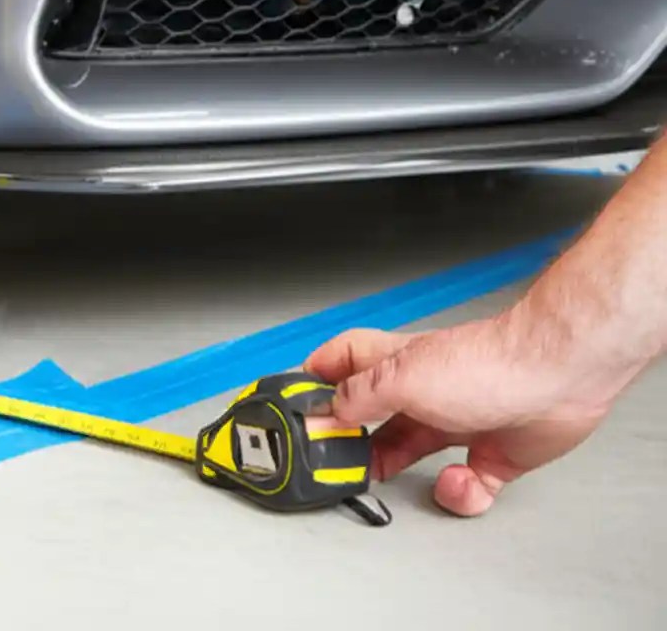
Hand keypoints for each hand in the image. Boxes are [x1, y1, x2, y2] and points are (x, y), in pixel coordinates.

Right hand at [303, 313, 640, 516]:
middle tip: (335, 461)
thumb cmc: (487, 364)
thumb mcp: (399, 379)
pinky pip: (462, 484)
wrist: (559, 378)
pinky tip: (458, 480)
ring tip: (382, 478)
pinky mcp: (490, 453)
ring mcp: (456, 420)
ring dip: (393, 469)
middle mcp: (420, 390)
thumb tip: (320, 415)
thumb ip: (354, 399)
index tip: (294, 408)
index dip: (314, 379)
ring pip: (408, 452)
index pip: (339, 361)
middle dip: (350, 441)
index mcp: (393, 364)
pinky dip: (458, 492)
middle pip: (368, 416)